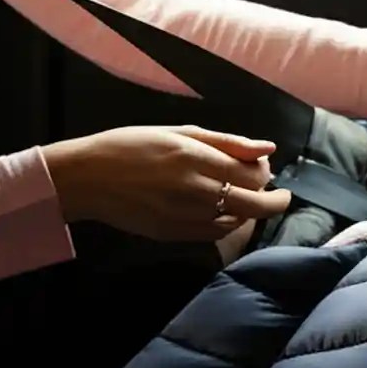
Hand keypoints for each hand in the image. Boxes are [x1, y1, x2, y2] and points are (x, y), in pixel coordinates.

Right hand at [43, 125, 291, 241]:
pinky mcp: (173, 235)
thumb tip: (268, 148)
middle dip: (275, 200)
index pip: (254, 174)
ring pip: (237, 221)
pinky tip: (224, 211)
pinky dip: (228, 223)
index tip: (262, 166)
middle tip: (279, 194)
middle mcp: (194, 190)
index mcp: (196, 158)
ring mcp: (184, 216)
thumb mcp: (180, 132)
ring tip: (242, 196)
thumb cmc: (133, 144)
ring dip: (249, 210)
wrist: (88, 177)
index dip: (266, 172)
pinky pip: (215, 234)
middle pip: (255, 204)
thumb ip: (227, 142)